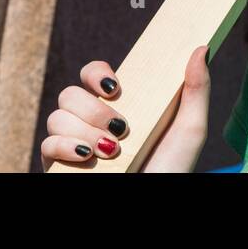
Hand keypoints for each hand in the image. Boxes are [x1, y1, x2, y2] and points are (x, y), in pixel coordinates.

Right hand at [40, 46, 210, 171]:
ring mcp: (73, 142)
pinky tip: (88, 156)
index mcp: (119, 104)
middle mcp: (91, 120)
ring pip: (56, 116)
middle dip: (94, 109)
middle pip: (70, 93)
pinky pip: (47, 144)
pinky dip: (66, 147)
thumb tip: (200, 47)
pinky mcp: (59, 164)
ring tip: (110, 150)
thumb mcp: (189, 129)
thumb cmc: (172, 168)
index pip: (92, 73)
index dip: (95, 73)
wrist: (153, 201)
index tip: (114, 87)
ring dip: (84, 131)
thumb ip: (196, 88)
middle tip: (120, 128)